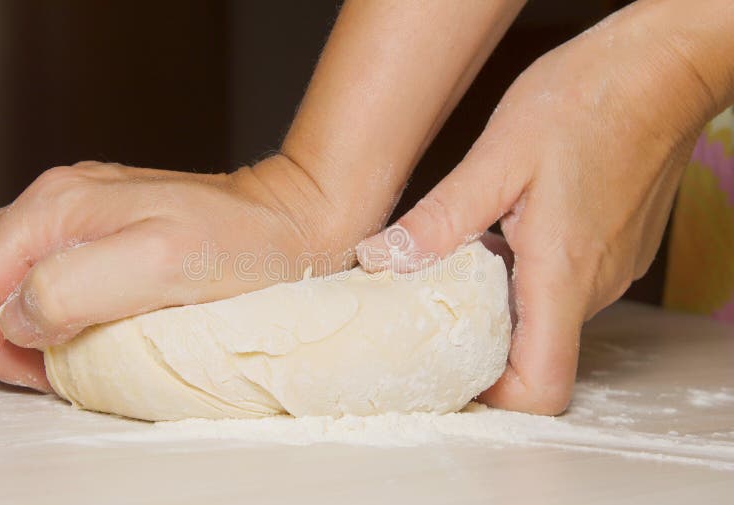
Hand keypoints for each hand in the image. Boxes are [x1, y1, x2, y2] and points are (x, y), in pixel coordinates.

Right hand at [0, 156, 351, 390]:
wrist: (290, 220)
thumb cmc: (241, 244)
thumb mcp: (159, 265)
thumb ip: (72, 287)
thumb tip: (19, 317)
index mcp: (55, 209)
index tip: (48, 369)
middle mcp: (57, 200)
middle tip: (55, 362)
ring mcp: (80, 209)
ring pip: (5, 273)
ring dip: (25, 320)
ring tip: (76, 346)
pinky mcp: (106, 223)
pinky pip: (48, 267)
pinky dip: (54, 303)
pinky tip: (93, 319)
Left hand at [357, 2, 721, 413]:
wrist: (662, 69)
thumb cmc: (591, 100)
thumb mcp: (498, 157)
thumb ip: (441, 218)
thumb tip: (384, 259)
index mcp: (561, 274)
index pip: (542, 386)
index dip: (494, 396)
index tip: (448, 371)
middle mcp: (591, 285)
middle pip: (533, 354)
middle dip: (476, 341)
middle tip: (427, 307)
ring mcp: (607, 271)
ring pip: (542, 317)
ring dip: (497, 301)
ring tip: (457, 262)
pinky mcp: (612, 251)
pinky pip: (560, 286)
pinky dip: (524, 275)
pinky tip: (500, 233)